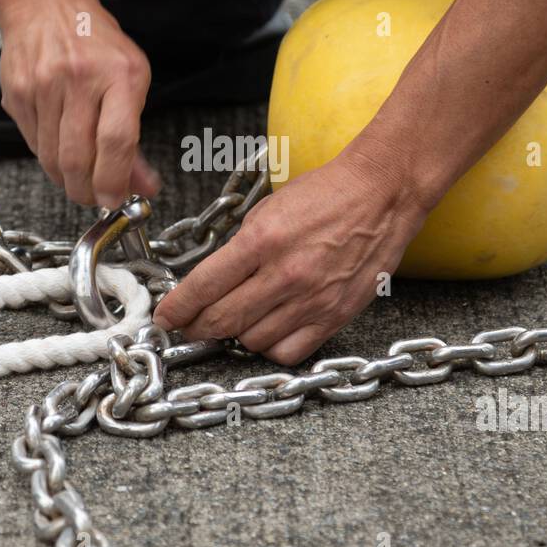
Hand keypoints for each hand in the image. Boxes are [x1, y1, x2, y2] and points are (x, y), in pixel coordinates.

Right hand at [0, 0, 160, 206]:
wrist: (45, 4)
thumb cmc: (95, 43)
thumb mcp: (130, 81)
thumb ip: (135, 138)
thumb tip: (143, 186)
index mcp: (120, 75)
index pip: (116, 140)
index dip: (113, 179)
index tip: (114, 199)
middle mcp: (80, 79)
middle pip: (78, 157)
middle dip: (86, 191)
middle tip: (95, 197)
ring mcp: (44, 86)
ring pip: (52, 158)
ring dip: (66, 179)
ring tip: (79, 177)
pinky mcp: (17, 95)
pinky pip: (33, 145)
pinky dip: (48, 157)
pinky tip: (59, 147)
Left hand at [153, 151, 429, 364]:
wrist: (381, 195)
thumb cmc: (325, 195)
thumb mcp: (267, 209)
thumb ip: (238, 248)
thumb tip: (210, 281)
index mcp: (262, 240)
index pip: (203, 287)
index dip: (176, 309)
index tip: (165, 317)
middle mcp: (285, 274)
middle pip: (222, 321)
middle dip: (196, 327)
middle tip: (188, 326)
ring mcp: (312, 300)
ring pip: (252, 342)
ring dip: (236, 335)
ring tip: (235, 321)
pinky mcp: (335, 316)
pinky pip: (289, 352)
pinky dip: (271, 347)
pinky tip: (268, 330)